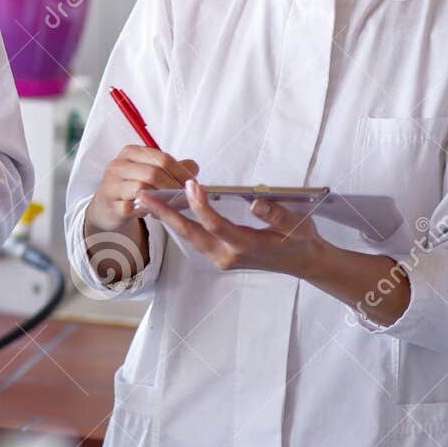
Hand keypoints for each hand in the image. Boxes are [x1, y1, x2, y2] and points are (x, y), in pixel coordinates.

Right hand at [84, 144, 198, 233]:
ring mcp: (112, 185)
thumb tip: (193, 168)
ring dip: (162, 198)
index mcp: (130, 153)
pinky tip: (156, 212)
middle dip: (173, 186)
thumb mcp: (149, 171)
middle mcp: (118, 166)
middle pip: (153, 173)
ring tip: (172, 204)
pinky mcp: (111, 205)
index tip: (192, 183)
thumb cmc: (130, 186)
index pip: (162, 158)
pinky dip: (149, 210)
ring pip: (142, 188)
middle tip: (185, 196)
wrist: (106, 207)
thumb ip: (172, 168)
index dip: (181, 172)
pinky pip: (135, 207)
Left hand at [137, 179, 322, 275]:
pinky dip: (178, 225)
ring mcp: (221, 259)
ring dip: (167, 219)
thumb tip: (257, 201)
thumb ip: (278, 215)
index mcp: (246, 246)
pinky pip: (193, 240)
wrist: (303, 262)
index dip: (201, 205)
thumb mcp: (299, 226)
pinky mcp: (218, 257)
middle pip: (191, 233)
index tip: (189, 184)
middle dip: (166, 214)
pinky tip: (164, 211)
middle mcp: (228, 255)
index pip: (216, 225)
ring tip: (145, 201)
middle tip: (144, 195)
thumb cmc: (301, 240)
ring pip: (188, 238)